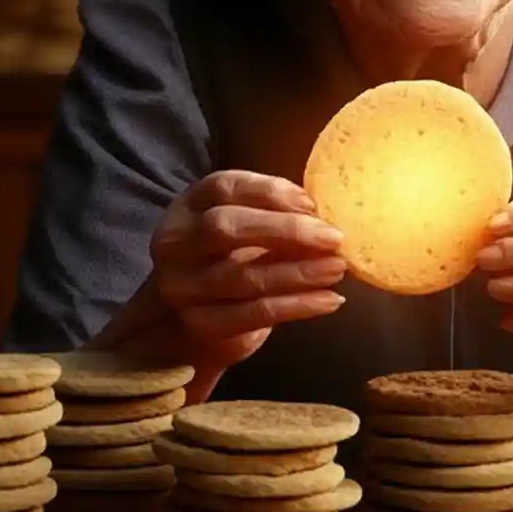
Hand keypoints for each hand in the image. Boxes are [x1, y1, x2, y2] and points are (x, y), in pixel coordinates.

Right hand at [147, 170, 347, 369]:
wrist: (187, 319)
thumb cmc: (228, 257)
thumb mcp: (242, 224)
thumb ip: (274, 214)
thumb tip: (323, 216)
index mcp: (188, 206)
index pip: (225, 187)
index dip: (271, 192)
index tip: (312, 204)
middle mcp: (175, 242)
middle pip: (226, 228)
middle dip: (287, 231)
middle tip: (334, 238)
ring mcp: (183, 286)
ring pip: (244, 276)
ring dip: (298, 273)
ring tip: (337, 268)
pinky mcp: (202, 323)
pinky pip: (254, 314)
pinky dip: (297, 306)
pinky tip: (329, 300)